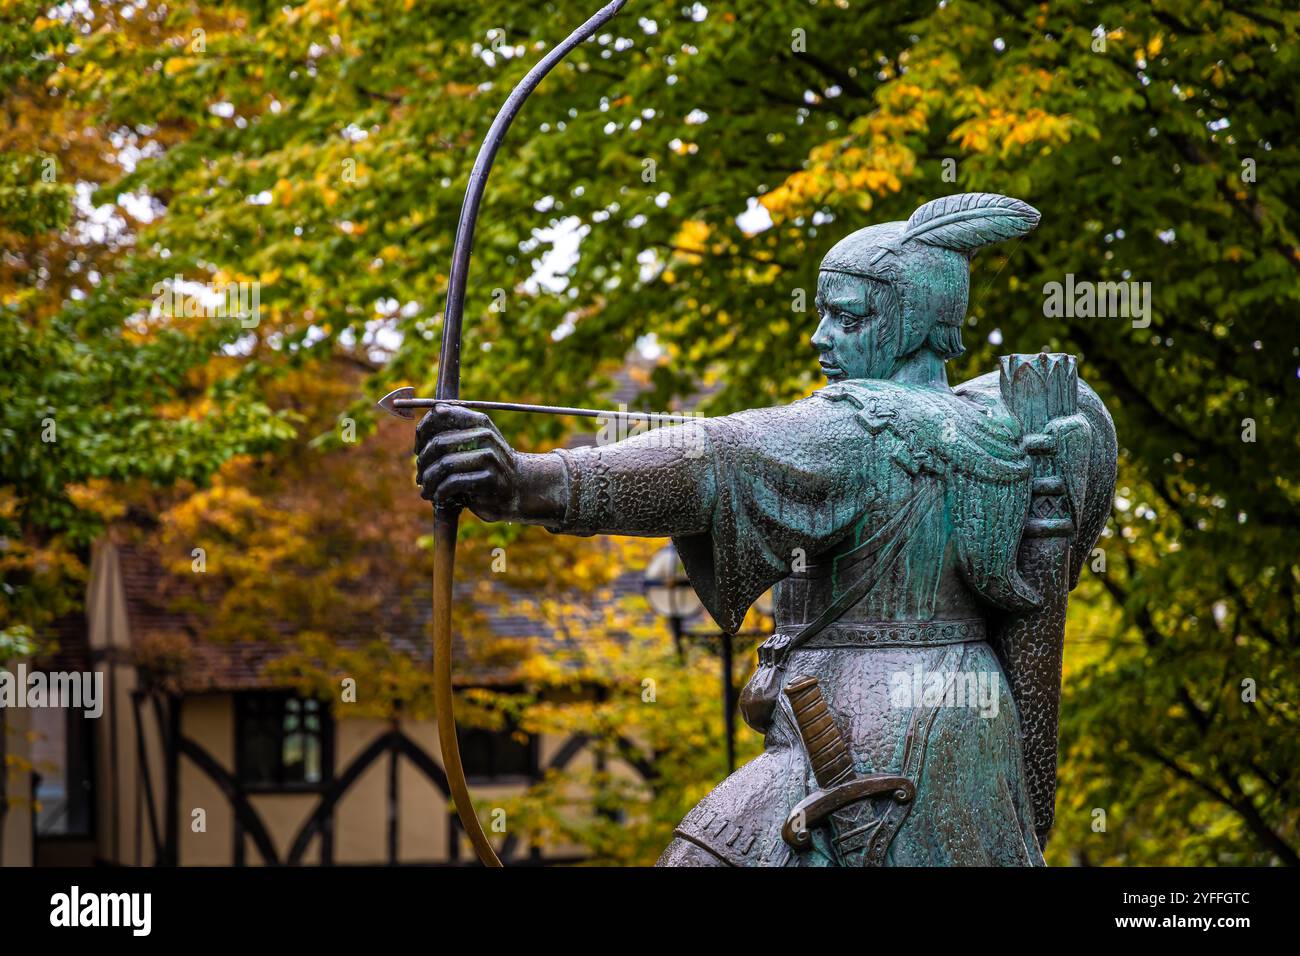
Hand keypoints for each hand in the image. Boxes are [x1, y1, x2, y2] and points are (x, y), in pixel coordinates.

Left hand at [415, 404, 518, 520]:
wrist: (519, 488)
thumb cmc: (487, 466)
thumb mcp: (472, 443)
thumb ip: (454, 430)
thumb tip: (431, 416)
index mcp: (478, 421)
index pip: (440, 415)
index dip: (422, 432)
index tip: (418, 451)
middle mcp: (485, 435)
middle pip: (439, 442)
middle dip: (423, 463)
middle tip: (420, 477)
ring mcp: (490, 456)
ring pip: (445, 464)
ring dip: (429, 480)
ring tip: (426, 490)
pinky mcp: (490, 478)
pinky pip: (454, 482)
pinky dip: (440, 492)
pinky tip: (439, 497)